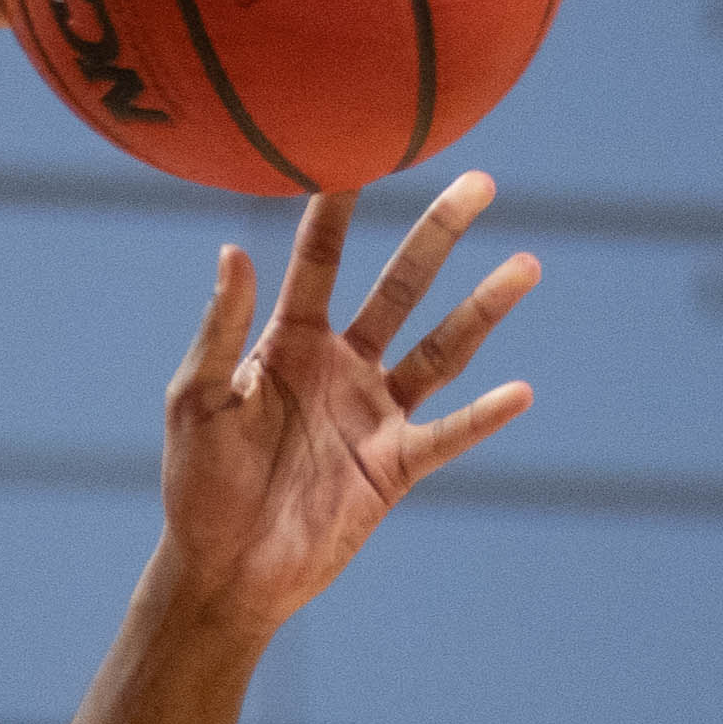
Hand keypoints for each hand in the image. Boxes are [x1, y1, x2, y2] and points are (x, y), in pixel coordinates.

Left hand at [156, 181, 541, 628]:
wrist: (224, 569)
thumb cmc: (198, 484)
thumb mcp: (196, 400)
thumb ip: (221, 328)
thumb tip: (233, 250)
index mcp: (289, 342)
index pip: (320, 262)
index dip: (336, 211)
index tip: (359, 154)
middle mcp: (342, 367)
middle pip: (400, 287)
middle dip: (438, 235)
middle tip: (480, 183)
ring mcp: (374, 414)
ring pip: (441, 349)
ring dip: (483, 308)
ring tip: (527, 263)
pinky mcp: (394, 467)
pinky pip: (446, 434)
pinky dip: (483, 417)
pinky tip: (521, 390)